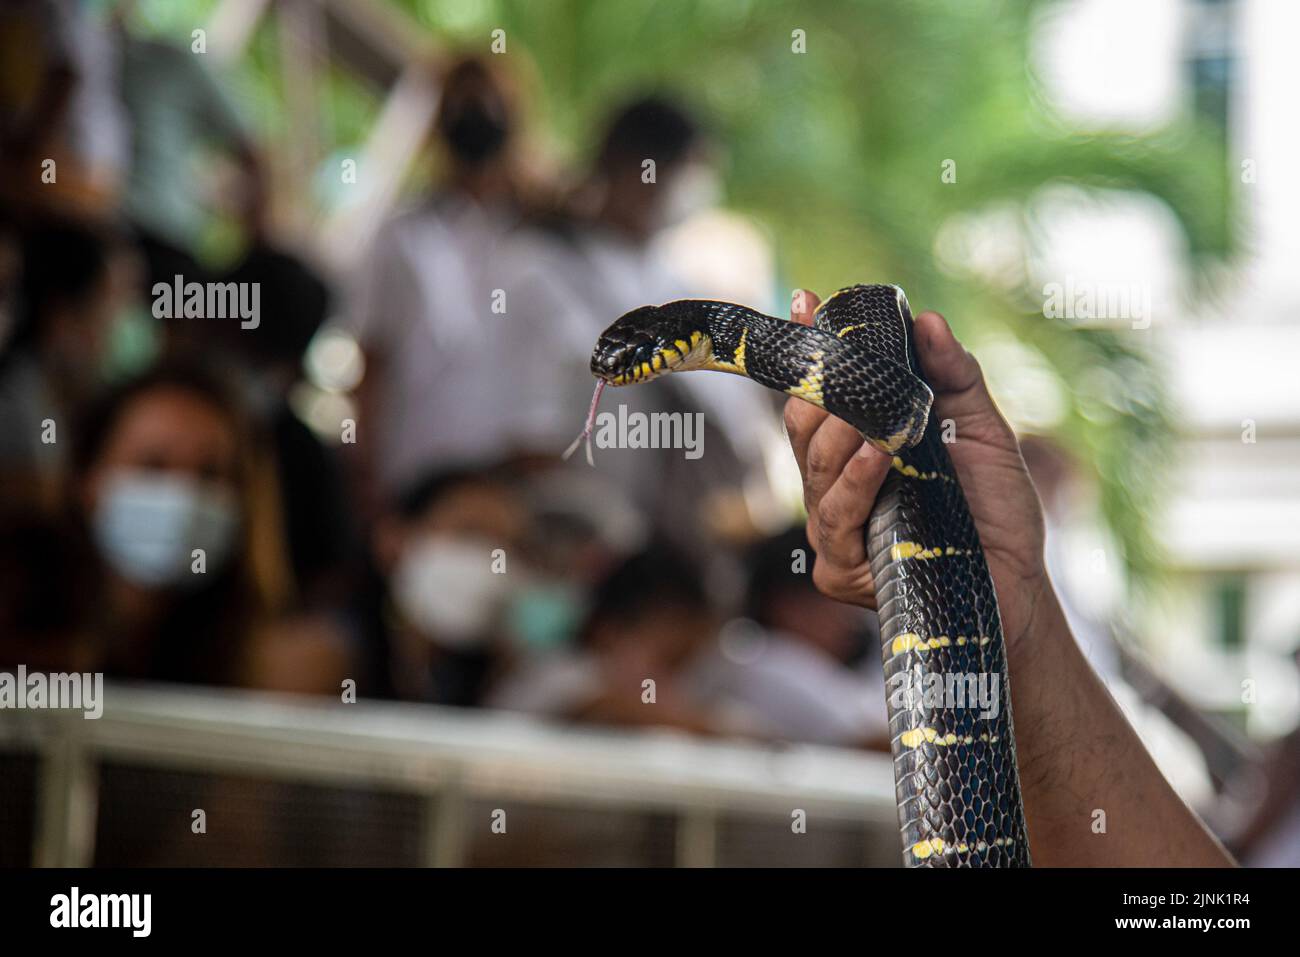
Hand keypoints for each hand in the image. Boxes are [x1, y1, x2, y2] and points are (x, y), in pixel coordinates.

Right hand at [782, 289, 1051, 653]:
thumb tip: (926, 320)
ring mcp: (835, 528)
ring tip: (870, 408)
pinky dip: (856, 483)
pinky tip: (878, 457)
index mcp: (861, 449)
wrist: (1020, 588)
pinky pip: (837, 518)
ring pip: (817, 469)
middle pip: (806, 427)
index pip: (823, 393)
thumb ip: (953, 377)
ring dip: (842, 432)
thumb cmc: (997, 512)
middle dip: (822, 388)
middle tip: (842, 354)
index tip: (806, 300)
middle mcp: (838, 485)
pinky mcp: (841, 569)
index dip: (811, 350)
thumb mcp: (983, 431)